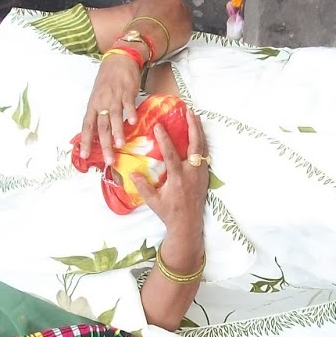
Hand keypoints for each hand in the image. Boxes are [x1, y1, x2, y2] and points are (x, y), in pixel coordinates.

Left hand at [79, 53, 144, 166]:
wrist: (119, 59)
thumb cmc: (108, 80)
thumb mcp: (98, 96)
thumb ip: (99, 113)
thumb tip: (98, 132)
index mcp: (93, 105)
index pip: (87, 126)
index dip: (85, 140)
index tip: (84, 155)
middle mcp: (101, 103)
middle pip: (101, 126)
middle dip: (104, 145)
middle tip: (109, 160)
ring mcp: (114, 97)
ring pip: (114, 117)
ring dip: (117, 132)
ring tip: (119, 145)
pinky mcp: (126, 92)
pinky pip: (128, 104)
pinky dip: (130, 113)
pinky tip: (133, 122)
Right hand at [131, 109, 209, 229]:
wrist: (188, 224)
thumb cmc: (169, 212)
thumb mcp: (152, 201)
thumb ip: (143, 186)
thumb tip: (131, 172)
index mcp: (177, 178)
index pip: (171, 154)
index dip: (164, 139)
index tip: (158, 125)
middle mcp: (191, 172)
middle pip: (194, 145)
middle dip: (192, 127)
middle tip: (188, 112)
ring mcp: (200, 173)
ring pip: (202, 148)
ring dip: (198, 131)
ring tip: (195, 117)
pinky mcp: (204, 175)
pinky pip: (204, 155)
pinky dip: (201, 142)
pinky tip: (198, 134)